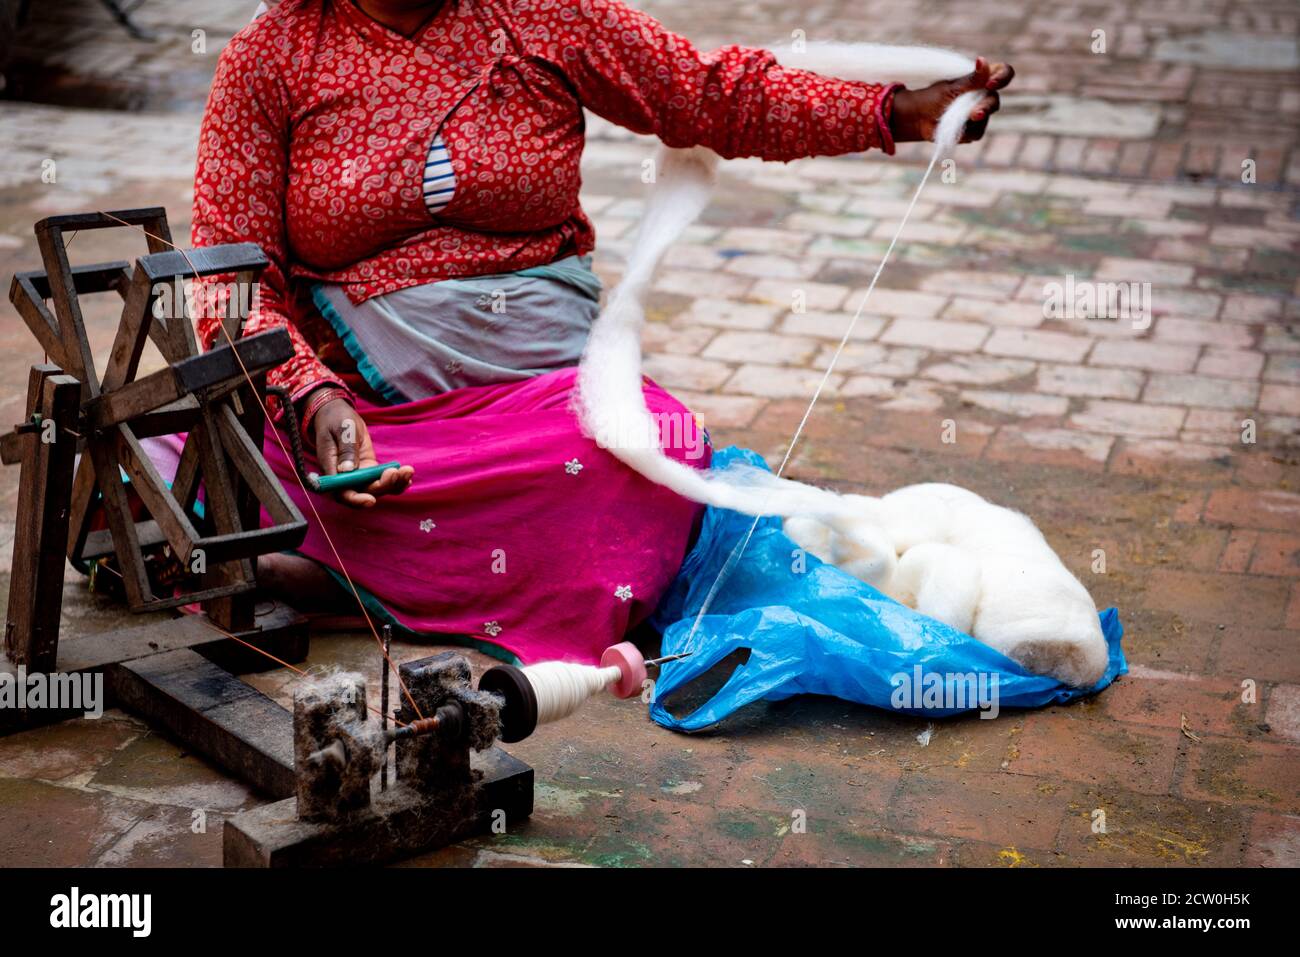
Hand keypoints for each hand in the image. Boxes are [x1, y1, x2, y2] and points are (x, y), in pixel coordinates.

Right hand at [310, 395, 414, 507]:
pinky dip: (395, 481)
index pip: (341, 493)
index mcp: (331, 470)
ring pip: (376, 488)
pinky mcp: (368, 469)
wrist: (338, 414)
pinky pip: (381, 479)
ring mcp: (358, 475)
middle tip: (395, 472)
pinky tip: (407, 475)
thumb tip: (348, 470)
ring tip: (407, 471)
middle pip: (363, 492)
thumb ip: (346, 449)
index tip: (370, 500)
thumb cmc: (336, 420)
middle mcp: (344, 478)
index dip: (356, 500)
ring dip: (393, 484)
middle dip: (382, 487)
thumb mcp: (342, 430)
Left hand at [890, 57, 1014, 143]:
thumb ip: (972, 79)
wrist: (919, 119)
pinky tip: (953, 128)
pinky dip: (964, 132)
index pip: (1003, 72)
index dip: (1002, 77)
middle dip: (985, 107)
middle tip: (975, 113)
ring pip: (986, 118)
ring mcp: (980, 113)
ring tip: (957, 120)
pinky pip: (976, 133)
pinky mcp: (974, 130)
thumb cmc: (933, 98)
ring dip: (973, 120)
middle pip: (995, 101)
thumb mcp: (952, 87)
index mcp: (981, 79)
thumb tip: (982, 60)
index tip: (991, 84)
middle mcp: (984, 96)